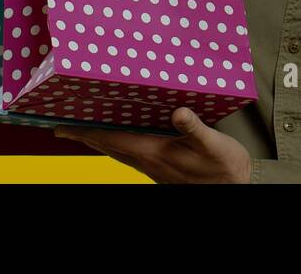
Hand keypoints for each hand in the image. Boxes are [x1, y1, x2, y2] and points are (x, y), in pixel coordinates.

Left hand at [55, 107, 252, 183]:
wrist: (236, 187)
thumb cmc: (224, 166)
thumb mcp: (211, 142)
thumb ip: (193, 128)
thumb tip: (179, 112)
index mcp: (155, 153)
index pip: (112, 141)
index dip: (87, 133)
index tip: (63, 127)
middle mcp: (150, 162)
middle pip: (109, 148)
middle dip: (85, 137)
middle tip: (64, 127)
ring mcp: (155, 168)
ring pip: (118, 154)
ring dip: (100, 142)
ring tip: (85, 132)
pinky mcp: (162, 170)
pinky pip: (131, 156)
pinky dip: (118, 146)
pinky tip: (121, 140)